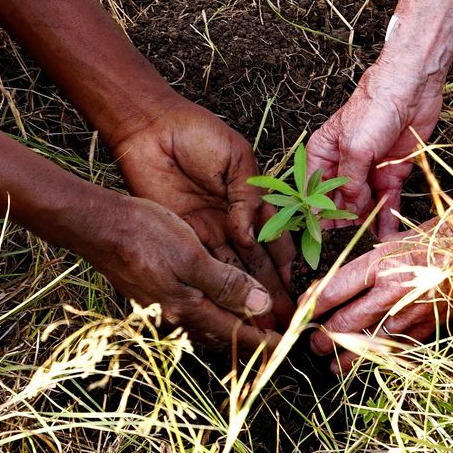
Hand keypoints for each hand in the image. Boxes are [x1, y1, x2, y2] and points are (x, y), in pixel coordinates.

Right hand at [91, 194, 281, 354]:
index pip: (236, 334)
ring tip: (257, 323)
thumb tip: (261, 306)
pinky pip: (193, 314)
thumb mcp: (192, 255)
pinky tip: (221, 303)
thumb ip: (227, 284)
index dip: (265, 341)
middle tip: (279, 336)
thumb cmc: (146, 235)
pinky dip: (215, 314)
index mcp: (188, 310)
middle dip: (252, 339)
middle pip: (222, 337)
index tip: (289, 345)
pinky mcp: (154, 298)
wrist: (100, 227)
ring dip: (234, 327)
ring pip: (208, 327)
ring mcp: (162, 311)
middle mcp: (175, 319)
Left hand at [109, 96, 295, 327]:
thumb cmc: (196, 134)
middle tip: (287, 319)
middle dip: (273, 289)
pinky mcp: (181, 236)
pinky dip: (217, 287)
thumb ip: (247, 199)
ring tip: (264, 323)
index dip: (289, 263)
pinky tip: (231, 307)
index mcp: (251, 198)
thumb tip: (251, 237)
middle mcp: (232, 220)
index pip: (276, 237)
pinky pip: (203, 265)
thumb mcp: (235, 159)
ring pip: (233, 270)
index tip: (302, 289)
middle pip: (257, 262)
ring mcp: (207, 230)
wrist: (150, 129)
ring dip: (248, 296)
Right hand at [307, 59, 443, 235]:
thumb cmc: (374, 107)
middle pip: (337, 201)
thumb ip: (349, 181)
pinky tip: (385, 236)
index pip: (313, 189)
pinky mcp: (392, 172)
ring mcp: (369, 169)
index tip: (316, 238)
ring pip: (362, 205)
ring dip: (363, 226)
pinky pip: (387, 201)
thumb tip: (347, 209)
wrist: (411, 89)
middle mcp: (344, 163)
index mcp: (324, 152)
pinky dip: (386, 218)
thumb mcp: (354, 148)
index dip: (313, 213)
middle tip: (341, 250)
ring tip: (364, 249)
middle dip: (339, 224)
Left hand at [307, 212, 452, 372]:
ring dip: (347, 359)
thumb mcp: (400, 237)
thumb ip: (373, 258)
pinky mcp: (427, 329)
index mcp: (380, 263)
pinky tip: (368, 368)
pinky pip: (397, 350)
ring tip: (332, 367)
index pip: (335, 289)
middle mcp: (391, 291)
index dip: (313, 304)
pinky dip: (380, 360)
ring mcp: (410, 314)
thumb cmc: (441, 237)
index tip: (301, 312)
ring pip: (368, 344)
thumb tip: (345, 276)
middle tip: (313, 345)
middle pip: (346, 322)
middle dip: (325, 338)